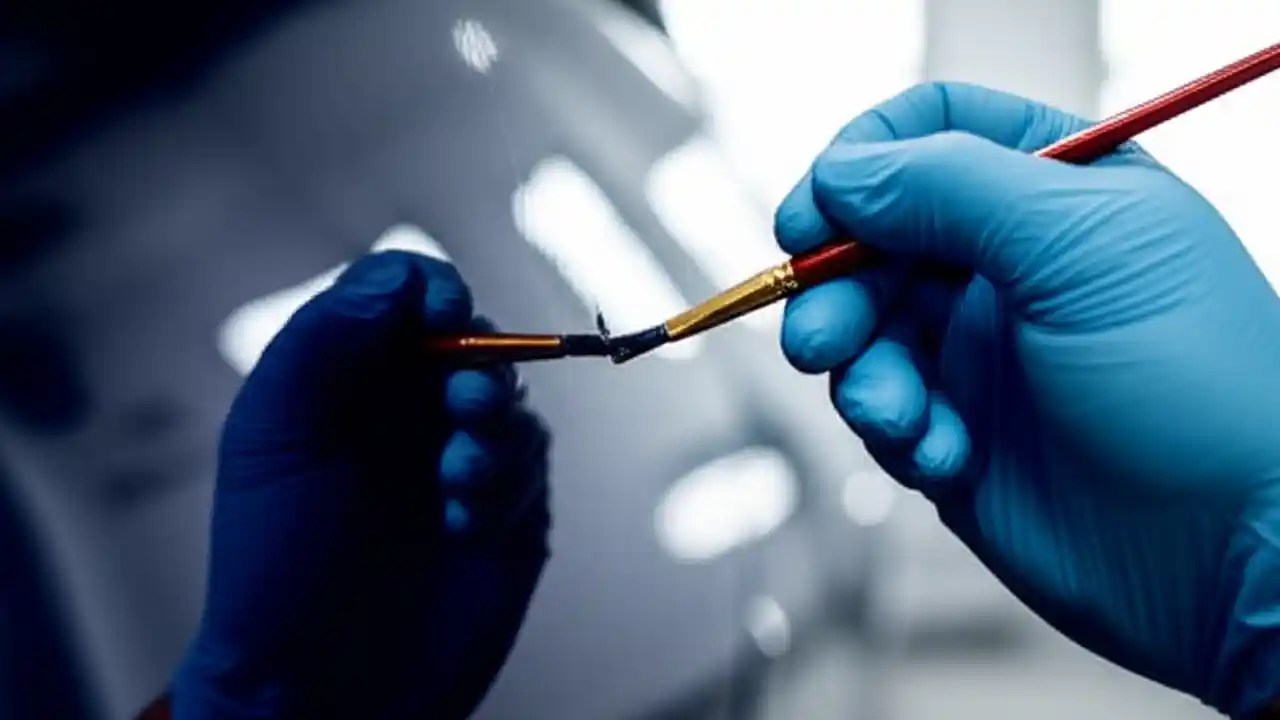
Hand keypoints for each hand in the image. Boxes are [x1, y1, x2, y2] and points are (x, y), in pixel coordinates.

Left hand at [171, 252, 549, 718]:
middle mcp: (407, 410)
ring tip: (457, 481)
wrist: (316, 689)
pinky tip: (464, 525)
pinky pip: (533, 467)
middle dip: (478, 362)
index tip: (443, 316)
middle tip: (459, 406)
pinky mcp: (505, 516)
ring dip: (493, 429)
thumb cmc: (274, 564)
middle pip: (473, 339)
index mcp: (348, 377)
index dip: (432, 289)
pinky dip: (507, 484)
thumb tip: (396, 277)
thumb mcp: (273, 437)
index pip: (405, 292)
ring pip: (511, 401)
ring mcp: (459, 461)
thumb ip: (324, 342)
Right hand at [776, 83, 1279, 717]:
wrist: (1231, 552)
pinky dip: (896, 433)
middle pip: (873, 239)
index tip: (810, 217)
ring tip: (899, 415)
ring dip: (861, 372)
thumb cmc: (1195, 384)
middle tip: (820, 338)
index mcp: (1054, 191)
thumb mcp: (1081, 248)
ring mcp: (978, 353)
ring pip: (863, 332)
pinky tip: (947, 459)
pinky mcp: (955, 432)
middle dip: (834, 287)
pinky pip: (881, 413)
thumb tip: (842, 173)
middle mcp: (1009, 265)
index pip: (932, 132)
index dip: (859, 163)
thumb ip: (949, 187)